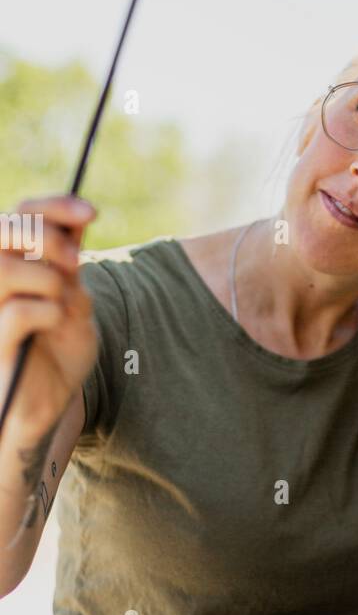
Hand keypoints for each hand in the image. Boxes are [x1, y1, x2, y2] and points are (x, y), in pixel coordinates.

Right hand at [0, 194, 98, 438]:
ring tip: (61, 305)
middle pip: (3, 229)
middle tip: (76, 260)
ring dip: (48, 280)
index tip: (92, 213)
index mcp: (11, 264)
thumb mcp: (75, 304)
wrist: (47, 407)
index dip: (54, 207)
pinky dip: (48, 313)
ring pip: (6, 268)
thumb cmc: (59, 355)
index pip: (20, 215)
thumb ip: (70, 268)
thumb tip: (76, 224)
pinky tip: (54, 326)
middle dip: (47, 236)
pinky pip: (18, 312)